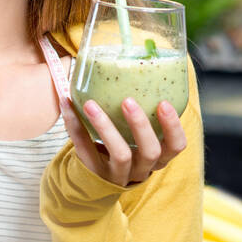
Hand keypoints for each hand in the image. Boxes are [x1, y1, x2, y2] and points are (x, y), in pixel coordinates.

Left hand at [57, 95, 187, 186]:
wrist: (93, 178)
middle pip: (150, 151)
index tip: (163, 103)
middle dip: (141, 125)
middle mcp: (141, 169)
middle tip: (128, 101)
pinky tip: (66, 103)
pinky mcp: (93, 174)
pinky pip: (84, 149)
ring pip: (120, 154)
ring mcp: (118, 174)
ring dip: (106, 126)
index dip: (173, 127)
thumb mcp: (134, 136)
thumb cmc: (120, 146)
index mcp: (157, 157)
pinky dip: (74, 125)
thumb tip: (133, 62)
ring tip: (90, 104)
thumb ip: (139, 110)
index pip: (176, 146)